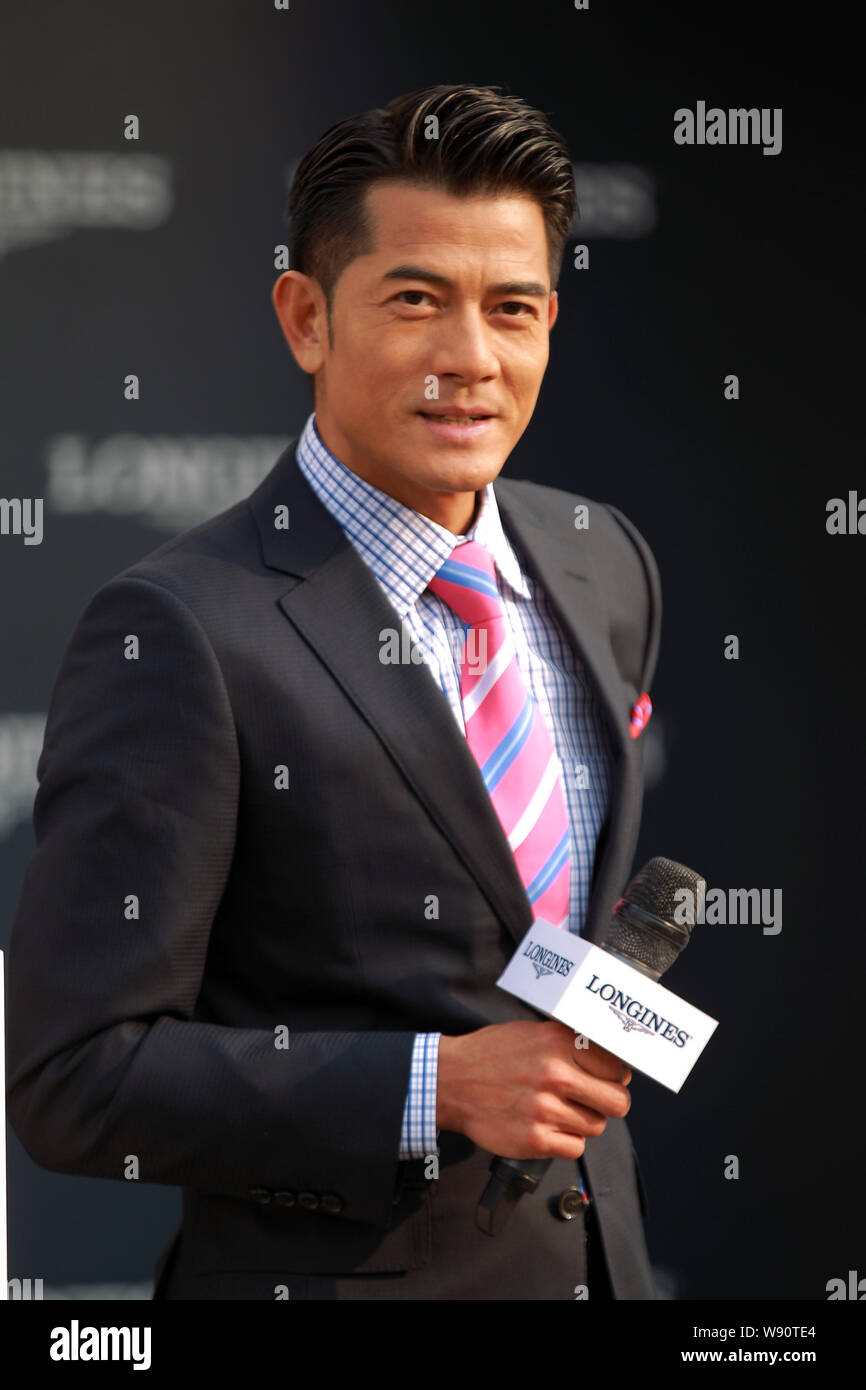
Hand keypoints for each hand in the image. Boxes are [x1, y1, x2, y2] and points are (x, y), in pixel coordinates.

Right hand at [436, 1020, 631, 1159]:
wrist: (452, 1081)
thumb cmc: (492, 1055)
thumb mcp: (533, 1032)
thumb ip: (571, 1045)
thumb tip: (614, 1066)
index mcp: (557, 1042)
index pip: (616, 1068)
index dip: (614, 1076)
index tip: (607, 1080)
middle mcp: (555, 1074)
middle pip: (617, 1102)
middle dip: (610, 1103)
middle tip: (596, 1101)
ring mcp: (545, 1109)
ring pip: (596, 1126)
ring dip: (583, 1121)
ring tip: (560, 1111)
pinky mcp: (534, 1139)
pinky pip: (575, 1147)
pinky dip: (566, 1141)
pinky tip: (549, 1127)